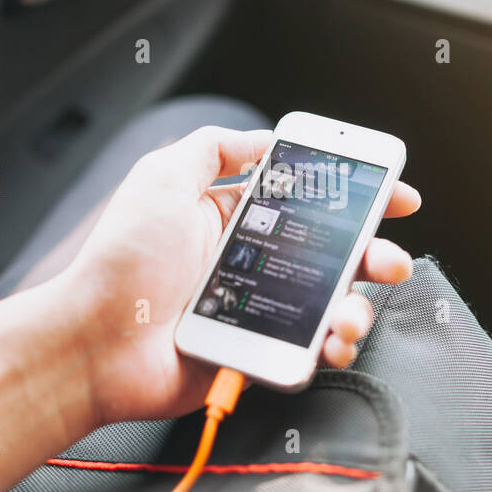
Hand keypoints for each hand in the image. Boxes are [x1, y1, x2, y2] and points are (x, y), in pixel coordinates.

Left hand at [56, 126, 420, 425]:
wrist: (96, 343)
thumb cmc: (122, 261)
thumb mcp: (162, 177)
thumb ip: (212, 149)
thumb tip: (265, 137)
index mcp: (234, 217)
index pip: (309, 200)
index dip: (356, 196)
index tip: (395, 195)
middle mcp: (253, 262)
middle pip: (334, 254)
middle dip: (375, 253)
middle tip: (389, 258)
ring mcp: (259, 311)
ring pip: (333, 304)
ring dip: (360, 305)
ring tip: (353, 308)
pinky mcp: (259, 353)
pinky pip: (312, 349)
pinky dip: (336, 345)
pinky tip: (334, 339)